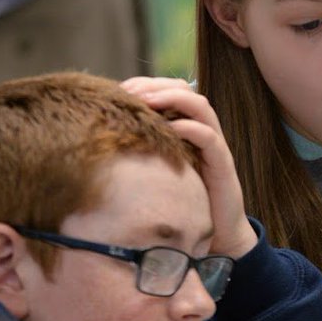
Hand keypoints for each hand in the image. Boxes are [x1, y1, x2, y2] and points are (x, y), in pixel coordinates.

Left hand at [121, 77, 257, 258]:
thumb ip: (139, 153)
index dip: (145, 84)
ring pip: (200, 105)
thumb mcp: (155, 173)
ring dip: (171, 98)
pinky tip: (169, 128)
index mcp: (186, 128)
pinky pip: (208, 137)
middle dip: (155, 85)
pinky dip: (189, 128)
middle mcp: (202, 131)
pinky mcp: (223, 164)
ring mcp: (215, 146)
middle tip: (129, 92)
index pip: (169, 89)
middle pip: (184, 89)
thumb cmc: (182, 205)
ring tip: (146, 102)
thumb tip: (98, 142)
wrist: (218, 236)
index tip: (119, 90)